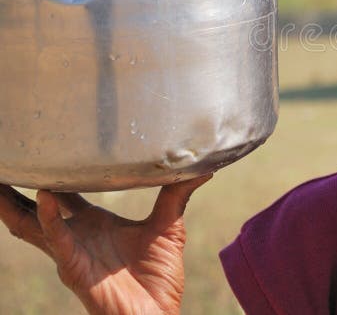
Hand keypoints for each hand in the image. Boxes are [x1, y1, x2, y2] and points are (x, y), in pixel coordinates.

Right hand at [0, 174, 211, 314]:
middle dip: (16, 190)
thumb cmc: (159, 277)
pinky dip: (50, 218)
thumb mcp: (169, 226)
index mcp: (95, 223)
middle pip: (37, 208)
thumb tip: (204, 168)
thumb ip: (178, 195)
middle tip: (5, 164)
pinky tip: (45, 197)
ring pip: (33, 224)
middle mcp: (77, 234)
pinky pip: (57, 239)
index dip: (51, 175)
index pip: (65, 194)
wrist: (157, 314)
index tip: (41, 151)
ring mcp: (71, 251)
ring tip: (1, 181)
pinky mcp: (74, 267)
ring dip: (14, 204)